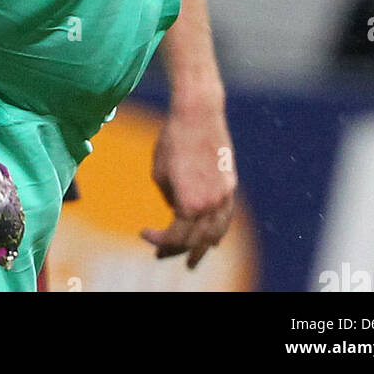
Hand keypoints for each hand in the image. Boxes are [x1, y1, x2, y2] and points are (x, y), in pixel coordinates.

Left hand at [141, 98, 236, 269]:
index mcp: (189, 203)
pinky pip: (226, 217)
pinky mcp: (230, 184)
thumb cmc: (172, 139)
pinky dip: (218, 231)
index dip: (157, 240)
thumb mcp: (159, 171)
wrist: (198, 113)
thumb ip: (169, 197)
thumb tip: (177, 209)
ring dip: (202, 249)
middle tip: (161, 256)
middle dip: (176, 250)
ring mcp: (224, 195)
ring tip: (192, 260)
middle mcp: (210, 204)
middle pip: (194, 240)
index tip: (143, 233)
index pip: (174, 237)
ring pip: (215, 233)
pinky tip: (212, 239)